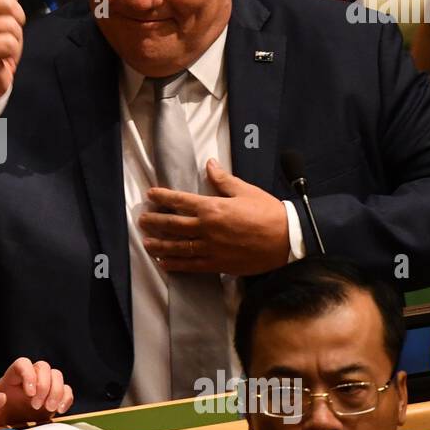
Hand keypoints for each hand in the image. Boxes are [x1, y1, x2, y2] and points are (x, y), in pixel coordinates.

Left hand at [0, 358, 74, 429]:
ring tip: (49, 409)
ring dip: (57, 391)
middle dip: (45, 386)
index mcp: (9, 379)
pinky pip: (65, 391)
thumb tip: (0, 398)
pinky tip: (60, 410)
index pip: (22, 364)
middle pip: (43, 367)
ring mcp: (40, 389)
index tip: (30, 394)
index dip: (29, 374)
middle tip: (37, 406)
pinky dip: (66, 398)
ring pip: (56, 375)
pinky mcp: (50, 401)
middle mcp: (27, 380)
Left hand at [139, 159, 290, 275]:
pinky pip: (191, 265)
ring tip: (146, 242)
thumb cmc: (268, 212)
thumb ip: (223, 180)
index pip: (180, 201)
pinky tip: (164, 263)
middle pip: (173, 225)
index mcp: (212, 207)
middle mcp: (207, 228)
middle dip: (154, 221)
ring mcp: (210, 248)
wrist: (286, 239)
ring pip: (178, 247)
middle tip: (142, 220)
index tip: (151, 195)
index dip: (163, 197)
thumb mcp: (245, 190)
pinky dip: (175, 264)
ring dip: (159, 244)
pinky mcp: (217, 264)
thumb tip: (210, 165)